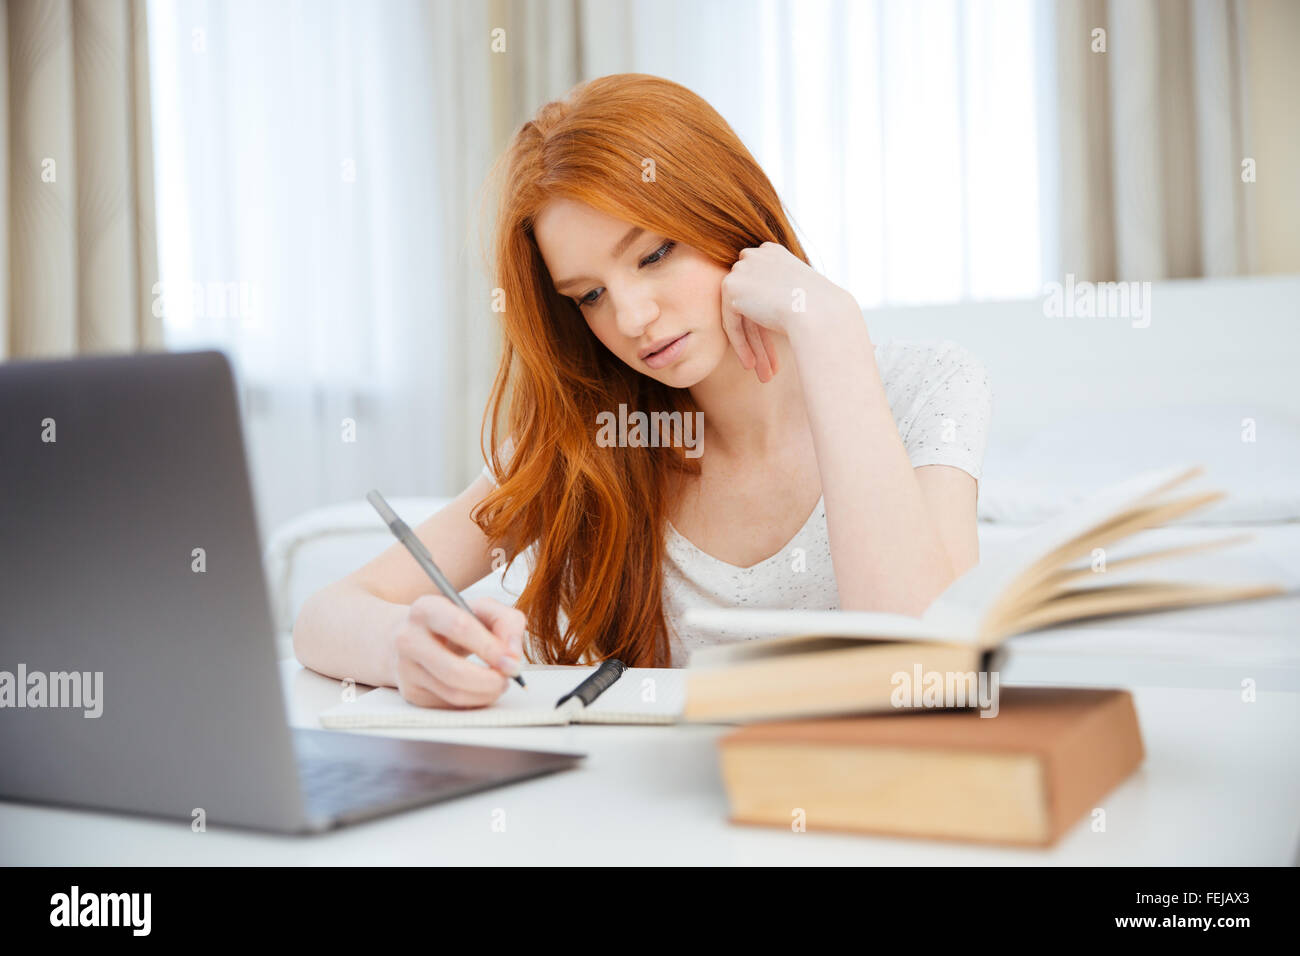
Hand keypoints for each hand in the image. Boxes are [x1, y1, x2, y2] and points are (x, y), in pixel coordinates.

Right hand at [387, 595, 525, 708]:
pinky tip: (479, 688)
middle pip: (454, 671)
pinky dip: (473, 701)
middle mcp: (408, 638)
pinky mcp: (410, 692)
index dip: (490, 648)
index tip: (512, 661)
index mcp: (426, 609)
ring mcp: (405, 668)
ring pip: (453, 693)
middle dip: (490, 679)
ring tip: (499, 683)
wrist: (415, 636)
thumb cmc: (455, 621)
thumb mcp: (482, 610)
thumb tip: (512, 657)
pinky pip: (450, 705)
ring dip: (486, 694)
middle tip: (509, 677)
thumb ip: (507, 622)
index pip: (460, 627)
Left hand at [720, 242, 852, 381]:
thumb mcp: (800, 295)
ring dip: (751, 346)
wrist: (820, 312)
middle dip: (758, 336)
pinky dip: (740, 345)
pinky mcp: (731, 287)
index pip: (761, 288)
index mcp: (772, 252)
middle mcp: (755, 255)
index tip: (772, 342)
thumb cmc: (822, 308)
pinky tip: (750, 365)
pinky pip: (731, 323)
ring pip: (740, 315)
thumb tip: (766, 310)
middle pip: (749, 302)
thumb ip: (778, 295)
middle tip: (767, 362)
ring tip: (760, 371)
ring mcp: (741, 269)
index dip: (765, 318)